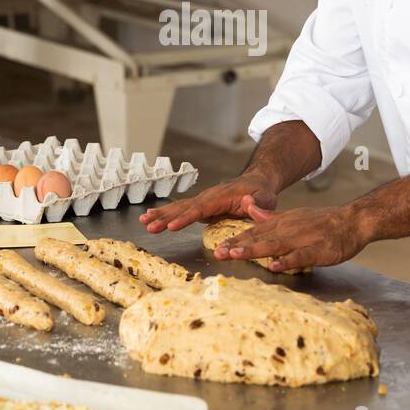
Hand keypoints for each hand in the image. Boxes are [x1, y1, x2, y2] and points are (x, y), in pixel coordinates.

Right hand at [139, 173, 277, 233]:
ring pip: (178, 208)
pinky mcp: (200, 206)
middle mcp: (208, 197)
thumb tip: (247, 203)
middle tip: (149, 226)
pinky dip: (165, 214)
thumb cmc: (261, 193)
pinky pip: (180, 210)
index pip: (201, 208)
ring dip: (161, 215)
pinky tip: (151, 217)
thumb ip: (257, 203)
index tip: (172, 227)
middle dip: (166, 217)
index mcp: (222, 196)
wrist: (256, 183)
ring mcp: (202, 200)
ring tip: (144, 221)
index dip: (186, 218)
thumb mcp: (265, 198)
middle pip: (184, 208)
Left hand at [214, 201, 368, 271]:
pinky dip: (287, 260)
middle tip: (219, 253)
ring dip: (254, 250)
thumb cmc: (322, 222)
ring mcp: (302, 239)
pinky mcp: (317, 249)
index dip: (236, 240)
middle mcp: (288, 229)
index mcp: (281, 223)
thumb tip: (249, 209)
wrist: (352, 221)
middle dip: (238, 246)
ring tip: (236, 255)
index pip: (254, 232)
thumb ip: (270, 216)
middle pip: (259, 238)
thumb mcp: (293, 216)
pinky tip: (275, 265)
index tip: (218, 247)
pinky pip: (300, 256)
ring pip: (275, 245)